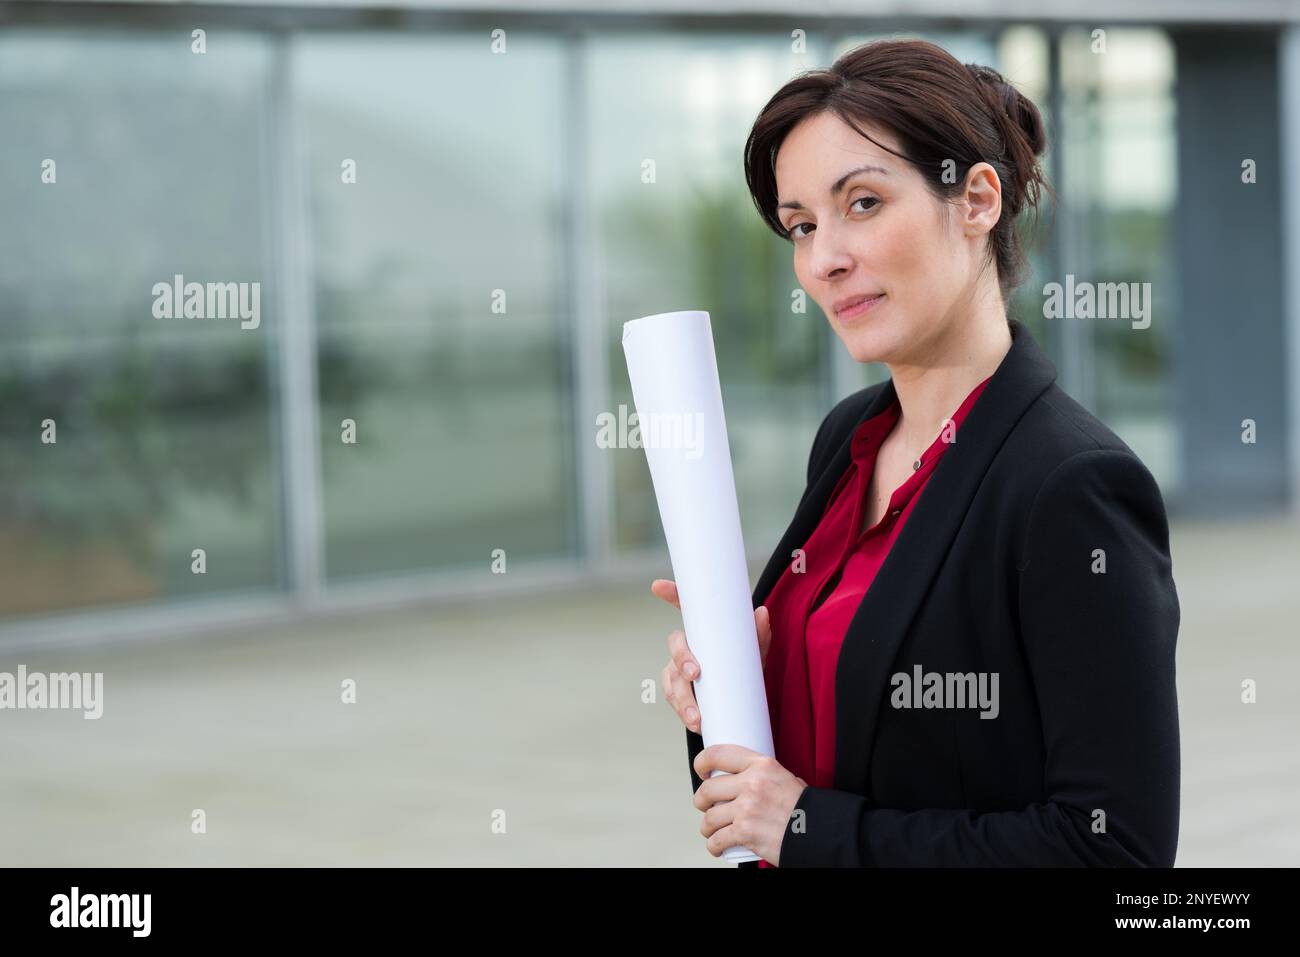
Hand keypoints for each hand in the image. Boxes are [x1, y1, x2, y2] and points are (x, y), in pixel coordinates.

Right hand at [653, 578, 771, 734]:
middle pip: (675, 644)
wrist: (744, 704)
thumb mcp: (755, 653)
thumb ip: (758, 635)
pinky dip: (683, 710)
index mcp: (704, 629)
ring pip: (671, 677)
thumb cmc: (744, 668)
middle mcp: (688, 645)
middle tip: (695, 673)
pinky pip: (674, 698)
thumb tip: (762, 613)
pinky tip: (695, 722)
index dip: (671, 593)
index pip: (685, 606)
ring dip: (681, 695)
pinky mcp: (679, 691)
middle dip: (682, 658)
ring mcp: (679, 669)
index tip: (658, 585)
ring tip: (696, 715)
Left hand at [693, 744, 806, 864]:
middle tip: (704, 806)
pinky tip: (717, 846)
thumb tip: (743, 778)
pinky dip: (713, 845)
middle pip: (708, 789)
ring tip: (711, 830)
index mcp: (762, 765)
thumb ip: (763, 777)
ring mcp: (747, 808)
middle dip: (701, 801)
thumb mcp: (786, 778)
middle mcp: (752, 784)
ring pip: (709, 817)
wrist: (820, 832)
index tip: (700, 770)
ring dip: (706, 827)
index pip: (719, 754)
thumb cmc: (805, 808)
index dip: (702, 762)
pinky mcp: (745, 832)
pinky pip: (717, 839)